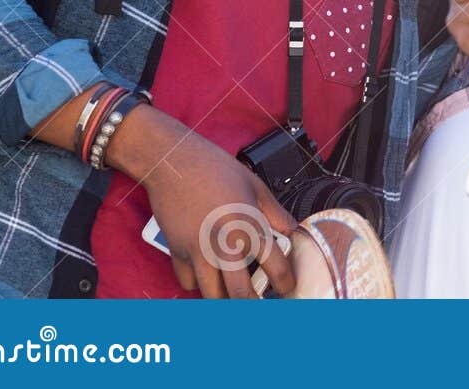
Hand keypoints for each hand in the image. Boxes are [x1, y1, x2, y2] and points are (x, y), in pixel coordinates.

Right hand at [109, 106, 296, 298]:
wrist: (174, 162)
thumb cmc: (216, 169)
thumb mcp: (256, 186)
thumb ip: (276, 214)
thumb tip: (294, 231)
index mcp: (249, 226)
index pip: (276, 267)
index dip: (287, 283)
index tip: (289, 288)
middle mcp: (225, 244)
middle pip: (241, 296)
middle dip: (254, 306)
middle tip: (262, 304)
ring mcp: (198, 252)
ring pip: (212, 297)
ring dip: (225, 300)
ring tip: (236, 296)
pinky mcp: (177, 253)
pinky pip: (189, 283)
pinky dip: (199, 285)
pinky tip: (209, 276)